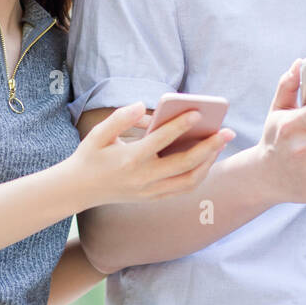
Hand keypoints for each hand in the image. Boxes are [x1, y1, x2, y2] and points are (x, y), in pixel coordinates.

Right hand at [67, 102, 234, 205]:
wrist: (78, 189)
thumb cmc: (90, 156)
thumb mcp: (99, 133)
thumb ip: (121, 118)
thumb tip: (143, 106)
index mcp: (130, 159)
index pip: (161, 140)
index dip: (181, 125)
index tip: (198, 112)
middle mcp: (143, 178)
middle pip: (184, 163)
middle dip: (209, 147)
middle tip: (227, 132)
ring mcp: (149, 191)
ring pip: (189, 181)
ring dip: (208, 163)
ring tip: (219, 145)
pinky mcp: (152, 198)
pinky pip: (182, 189)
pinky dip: (198, 175)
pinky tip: (206, 160)